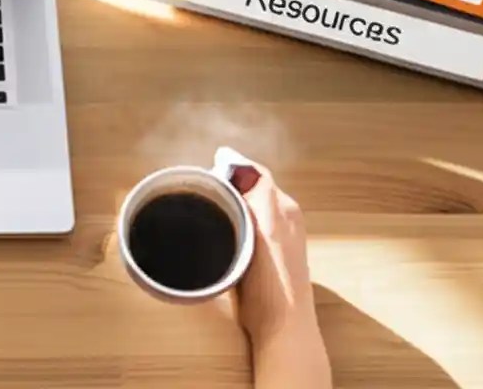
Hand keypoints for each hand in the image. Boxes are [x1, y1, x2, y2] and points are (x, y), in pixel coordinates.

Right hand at [223, 151, 331, 388]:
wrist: (281, 326)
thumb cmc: (275, 279)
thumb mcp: (266, 227)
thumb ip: (257, 190)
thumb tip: (231, 156)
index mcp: (285, 207)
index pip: (253, 174)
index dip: (229, 170)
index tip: (203, 177)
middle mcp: (283, 219)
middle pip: (248, 191)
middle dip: (224, 189)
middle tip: (197, 196)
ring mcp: (274, 240)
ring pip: (244, 211)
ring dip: (225, 208)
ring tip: (201, 213)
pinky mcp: (263, 258)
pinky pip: (242, 231)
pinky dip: (228, 228)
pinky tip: (214, 238)